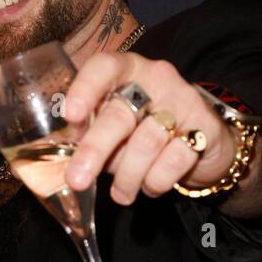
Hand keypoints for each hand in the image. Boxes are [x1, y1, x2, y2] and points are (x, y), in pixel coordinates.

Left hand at [62, 51, 235, 204]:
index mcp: (128, 70)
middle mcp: (156, 79)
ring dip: (127, 177)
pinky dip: (155, 182)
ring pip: (145, 144)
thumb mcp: (116, 124)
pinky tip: (149, 186)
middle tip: (77, 180)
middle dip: (94, 151)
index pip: (105, 67)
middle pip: (120, 115)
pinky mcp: (204, 128)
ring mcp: (183, 101)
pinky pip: (172, 162)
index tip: (70, 116)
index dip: (85, 89)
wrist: (204, 139)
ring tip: (121, 194)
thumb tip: (56, 153)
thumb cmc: (145, 129)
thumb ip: (90, 131)